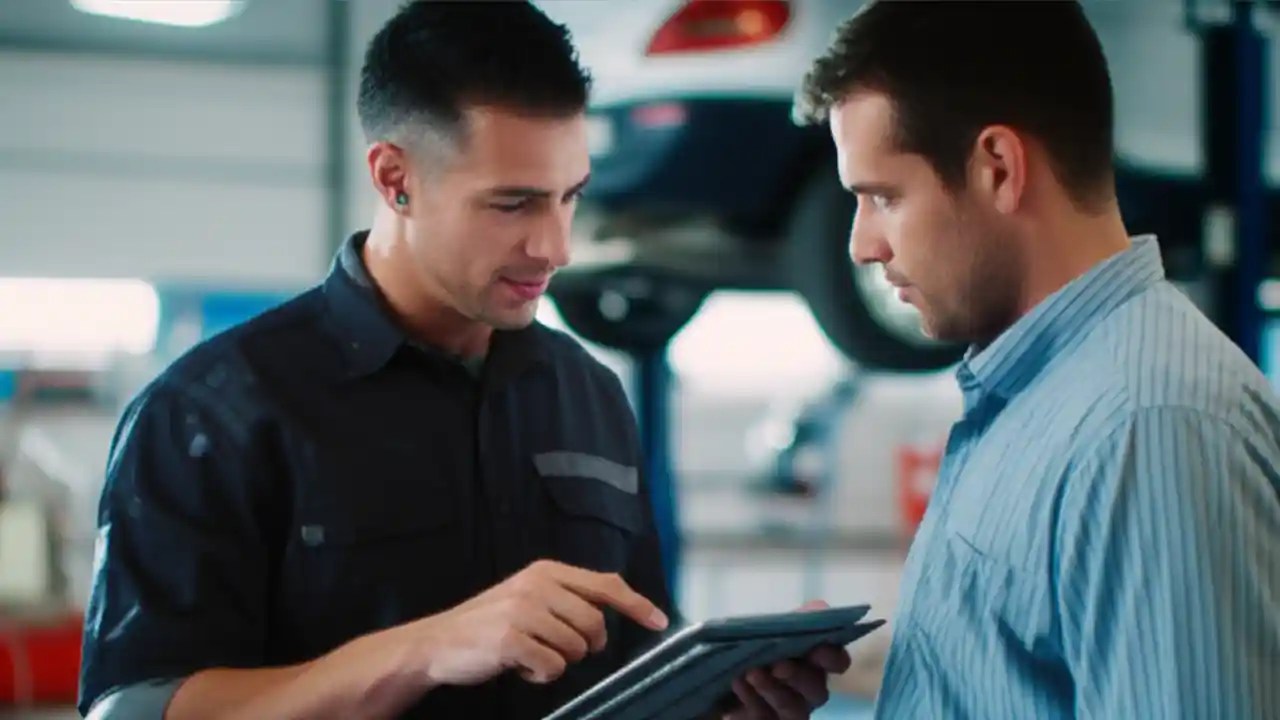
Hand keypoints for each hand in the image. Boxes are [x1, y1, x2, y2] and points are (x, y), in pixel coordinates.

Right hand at [412, 560, 668, 687]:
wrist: (438, 642)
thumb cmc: (489, 623)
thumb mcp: (529, 596)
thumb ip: (567, 596)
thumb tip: (612, 603)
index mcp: (545, 571)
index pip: (605, 585)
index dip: (636, 604)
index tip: (660, 622)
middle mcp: (537, 585)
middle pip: (595, 624)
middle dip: (585, 645)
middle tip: (555, 647)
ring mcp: (523, 611)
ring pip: (575, 649)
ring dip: (557, 661)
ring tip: (527, 653)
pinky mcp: (511, 640)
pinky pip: (552, 667)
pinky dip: (540, 674)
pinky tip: (517, 665)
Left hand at [722, 601, 853, 719]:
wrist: (719, 669)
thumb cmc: (748, 644)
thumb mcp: (766, 625)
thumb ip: (794, 619)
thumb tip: (818, 608)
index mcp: (814, 661)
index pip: (837, 661)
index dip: (833, 657)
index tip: (818, 649)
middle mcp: (808, 689)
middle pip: (817, 690)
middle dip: (799, 676)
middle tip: (779, 666)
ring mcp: (789, 710)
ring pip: (793, 708)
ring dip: (773, 689)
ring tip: (751, 673)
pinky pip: (765, 717)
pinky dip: (751, 699)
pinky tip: (738, 684)